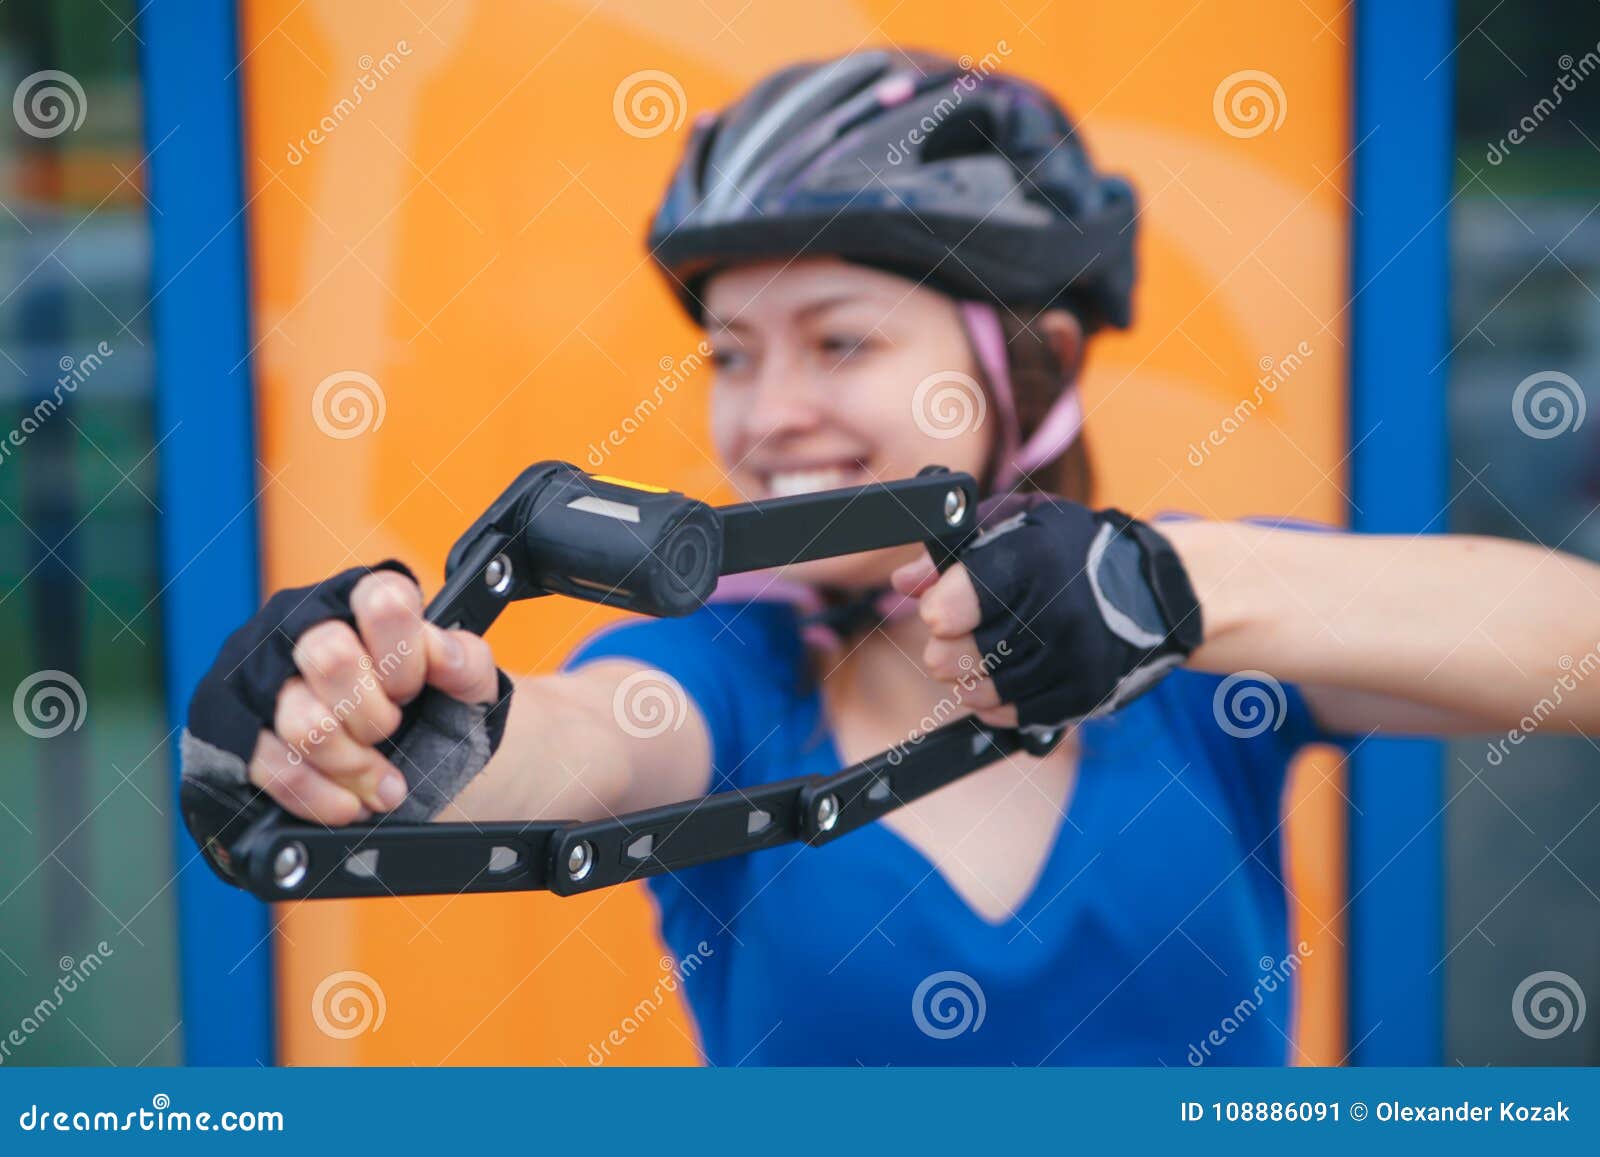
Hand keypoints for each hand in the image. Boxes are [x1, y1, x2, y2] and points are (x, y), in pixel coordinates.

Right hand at [261, 570, 498, 822]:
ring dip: (352, 765)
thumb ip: (467, 661)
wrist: (403, 765)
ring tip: (382, 783)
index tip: (410, 689)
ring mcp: (263, 676)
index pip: (382, 600)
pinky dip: (319, 795)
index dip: (404, 657)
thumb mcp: (468, 687)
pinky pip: (270, 767)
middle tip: (391, 732)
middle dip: (373, 715)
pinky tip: (348, 803)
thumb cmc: (431, 712)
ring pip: (300, 722)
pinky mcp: (236, 727)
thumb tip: (441, 651)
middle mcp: (304, 626)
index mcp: (363, 602)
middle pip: (330, 658)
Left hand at [891, 493, 1203, 734]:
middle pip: (960, 655)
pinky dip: (996, 703)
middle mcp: (1059, 614)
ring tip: (978, 655)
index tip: (938, 611)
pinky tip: (1001, 679)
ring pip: (983, 691)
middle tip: (951, 637)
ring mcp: (1075, 660)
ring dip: (968, 677)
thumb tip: (905, 581)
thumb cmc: (1075, 551)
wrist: (1153, 591)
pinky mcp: (1086, 696)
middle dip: (945, 648)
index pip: (958, 602)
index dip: (939, 610)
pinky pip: (1016, 715)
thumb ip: (958, 550)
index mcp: (1036, 561)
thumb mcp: (1020, 525)